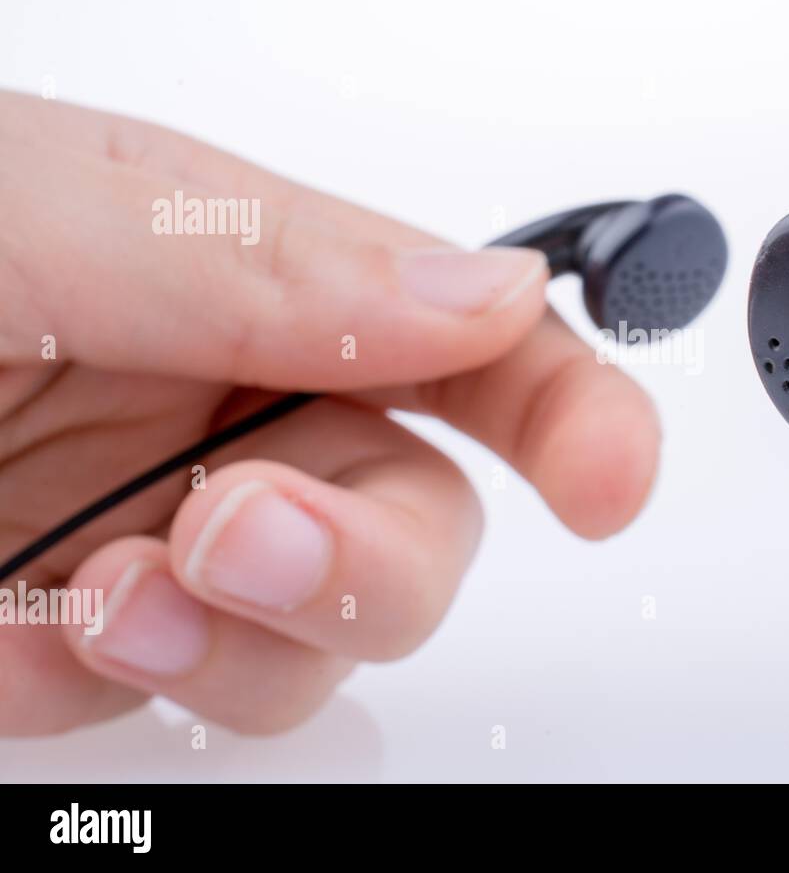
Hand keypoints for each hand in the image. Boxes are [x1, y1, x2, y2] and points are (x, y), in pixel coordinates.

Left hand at [0, 91, 658, 733]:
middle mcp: (232, 414)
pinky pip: (165, 701)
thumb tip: (489, 297)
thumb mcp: (52, 208)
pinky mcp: (69, 635)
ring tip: (116, 591)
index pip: (476, 357)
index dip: (571, 414)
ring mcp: (157, 533)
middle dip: (367, 557)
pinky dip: (110, 686)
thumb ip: (276, 261)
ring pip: (311, 641)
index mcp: (264, 288)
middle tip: (253, 535)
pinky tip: (28, 629)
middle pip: (418, 528)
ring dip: (243, 639)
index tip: (608, 481)